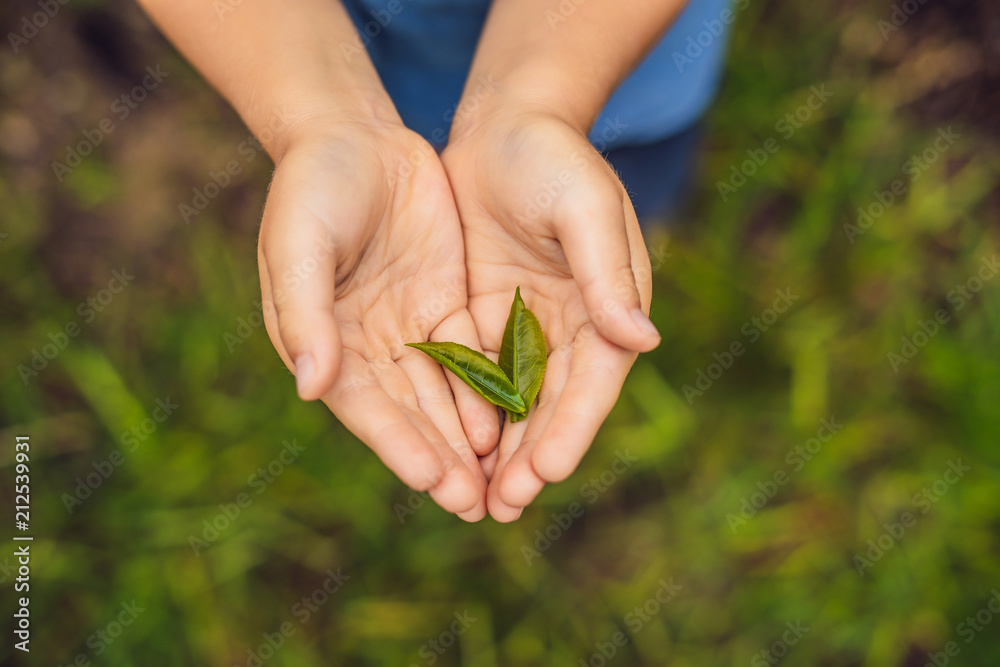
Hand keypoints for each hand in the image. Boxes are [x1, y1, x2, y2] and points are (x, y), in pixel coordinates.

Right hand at [257, 114, 500, 520]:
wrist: (354, 133)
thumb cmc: (312, 185)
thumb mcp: (300, 241)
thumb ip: (304, 312)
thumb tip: (312, 386)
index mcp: (325, 341)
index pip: (367, 405)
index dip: (399, 445)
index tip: (433, 481)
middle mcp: (369, 345)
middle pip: (411, 413)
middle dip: (442, 459)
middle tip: (476, 505)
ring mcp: (411, 326)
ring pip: (447, 392)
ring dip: (470, 436)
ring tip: (500, 479)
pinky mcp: (447, 302)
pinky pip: (473, 353)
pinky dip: (490, 387)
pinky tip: (513, 418)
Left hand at [442, 109, 660, 520]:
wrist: (506, 127)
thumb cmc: (555, 159)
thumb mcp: (584, 207)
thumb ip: (607, 272)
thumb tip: (643, 339)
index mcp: (608, 308)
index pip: (593, 381)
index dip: (572, 427)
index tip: (547, 468)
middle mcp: (571, 328)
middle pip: (552, 406)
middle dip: (530, 457)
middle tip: (504, 506)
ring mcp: (525, 328)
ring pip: (512, 403)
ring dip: (497, 451)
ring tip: (475, 499)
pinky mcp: (483, 319)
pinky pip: (474, 375)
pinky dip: (466, 414)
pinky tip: (446, 448)